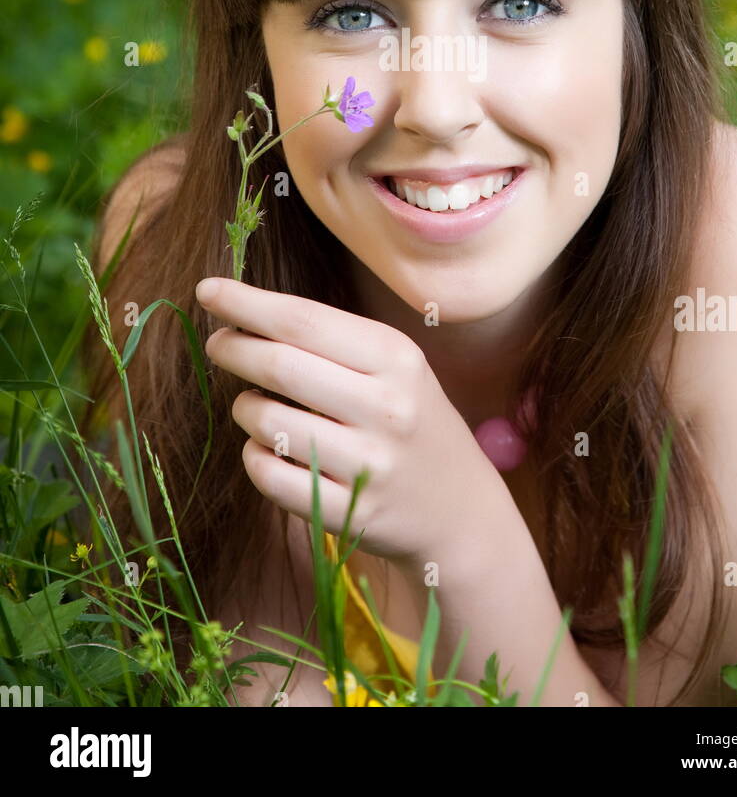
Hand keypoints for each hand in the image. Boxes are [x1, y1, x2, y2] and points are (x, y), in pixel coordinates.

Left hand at [196, 276, 509, 569]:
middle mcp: (386, 407)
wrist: (459, 506)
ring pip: (267, 423)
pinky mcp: (351, 514)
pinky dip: (253, 456)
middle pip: (280, 365)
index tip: (208, 290)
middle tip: (217, 344)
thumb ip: (330, 340)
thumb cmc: (410, 418)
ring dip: (243, 407)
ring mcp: (370, 465)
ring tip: (253, 404)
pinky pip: (270, 477)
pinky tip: (265, 447)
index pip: (304, 319)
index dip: (247, 303)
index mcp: (396, 358)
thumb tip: (242, 315)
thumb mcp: (393, 366)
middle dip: (233, 348)